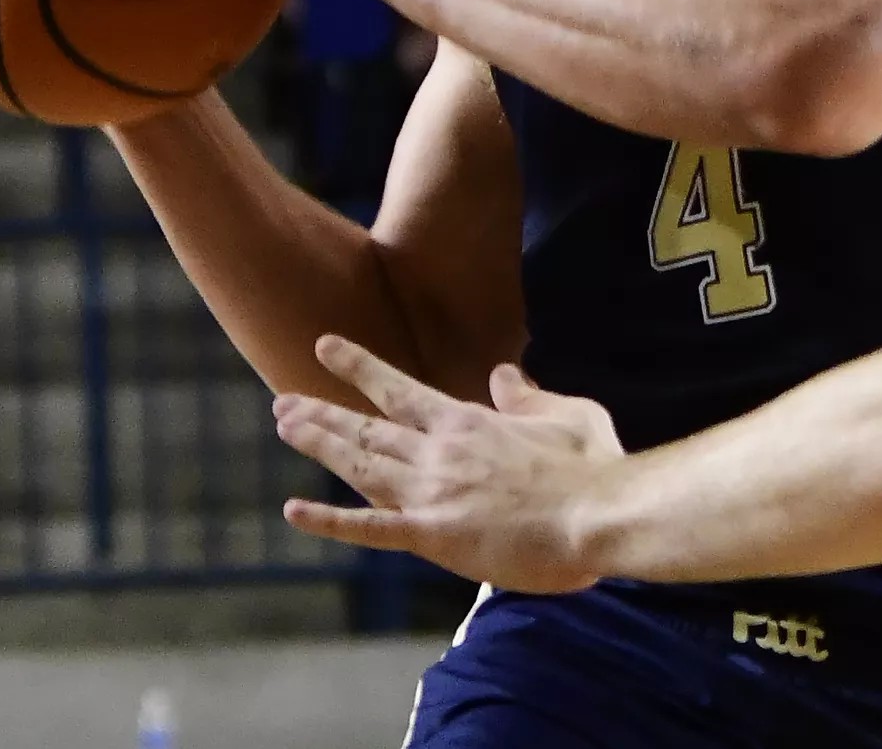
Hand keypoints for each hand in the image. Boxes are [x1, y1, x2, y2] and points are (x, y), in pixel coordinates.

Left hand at [273, 335, 624, 593]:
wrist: (598, 515)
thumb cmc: (592, 464)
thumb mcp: (567, 412)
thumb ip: (528, 395)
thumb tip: (502, 374)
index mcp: (469, 421)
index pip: (400, 389)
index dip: (360, 368)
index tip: (326, 347)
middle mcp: (440, 451)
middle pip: (368, 426)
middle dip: (322, 411)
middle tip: (283, 400)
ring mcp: (432, 492)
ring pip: (361, 465)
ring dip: (319, 445)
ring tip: (285, 427)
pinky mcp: (434, 535)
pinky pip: (371, 528)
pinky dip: (329, 521)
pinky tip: (294, 511)